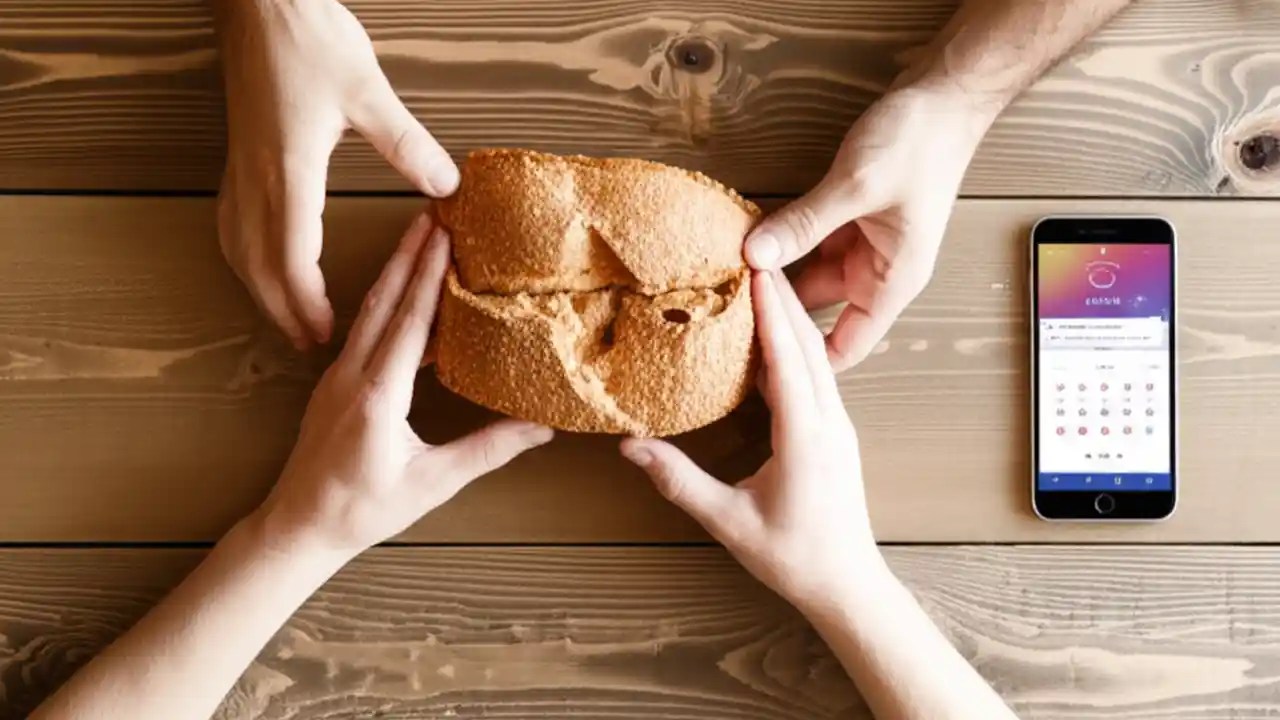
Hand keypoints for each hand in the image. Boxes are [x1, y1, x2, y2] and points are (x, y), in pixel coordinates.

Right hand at [216, 0, 458, 349]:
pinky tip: (259, 262)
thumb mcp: (368, 90)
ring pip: (239, 248)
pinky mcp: (237, 155)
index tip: (327, 333)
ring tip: (285, 318)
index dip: (307, 302)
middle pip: (259, 266)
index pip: (292, 258)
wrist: (257, 1)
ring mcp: (239, 168)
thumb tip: (445, 186)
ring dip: (261, 290)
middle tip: (310, 345)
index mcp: (288, 172)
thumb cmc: (307, 39)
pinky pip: (231, 222)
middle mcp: (255, 178)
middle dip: (283, 311)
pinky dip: (245, 256)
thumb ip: (406, 143)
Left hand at [256, 215, 552, 556]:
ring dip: (395, 269)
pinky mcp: (335, 382)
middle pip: (385, 299)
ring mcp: (337, 375)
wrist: (299, 525)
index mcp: (378, 395)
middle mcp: (352, 374)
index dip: (429, 274)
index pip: (409, 321)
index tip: (444, 232)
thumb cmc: (363, 510)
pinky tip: (404, 292)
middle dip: (410, 252)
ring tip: (418, 235)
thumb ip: (486, 451)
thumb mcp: (432, 483)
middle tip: (433, 211)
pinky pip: (363, 329)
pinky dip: (386, 300)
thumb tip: (540, 427)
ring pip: (369, 309)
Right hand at [622, 271, 878, 609]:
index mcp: (806, 438)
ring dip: (792, 317)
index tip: (753, 269)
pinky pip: (818, 375)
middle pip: (808, 344)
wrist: (848, 585)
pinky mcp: (836, 433)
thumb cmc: (793, 558)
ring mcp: (838, 426)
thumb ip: (681, 482)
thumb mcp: (729, 523)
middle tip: (754, 255)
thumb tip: (630, 447)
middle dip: (782, 297)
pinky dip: (797, 346)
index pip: (789, 359)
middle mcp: (829, 423)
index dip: (771, 311)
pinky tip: (774, 337)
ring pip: (818, 357)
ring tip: (762, 282)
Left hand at [743, 86, 997, 370]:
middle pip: (817, 313)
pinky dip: (780, 243)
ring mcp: (863, 245)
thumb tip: (753, 257)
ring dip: (772, 275)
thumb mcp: (856, 187)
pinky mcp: (850, 219)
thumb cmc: (920, 143)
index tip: (759, 365)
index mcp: (891, 281)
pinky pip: (807, 242)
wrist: (946, 95)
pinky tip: (745, 242)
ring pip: (806, 275)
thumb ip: (803, 224)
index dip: (804, 360)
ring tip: (725, 283)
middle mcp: (877, 271)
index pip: (846, 348)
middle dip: (775, 315)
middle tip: (724, 319)